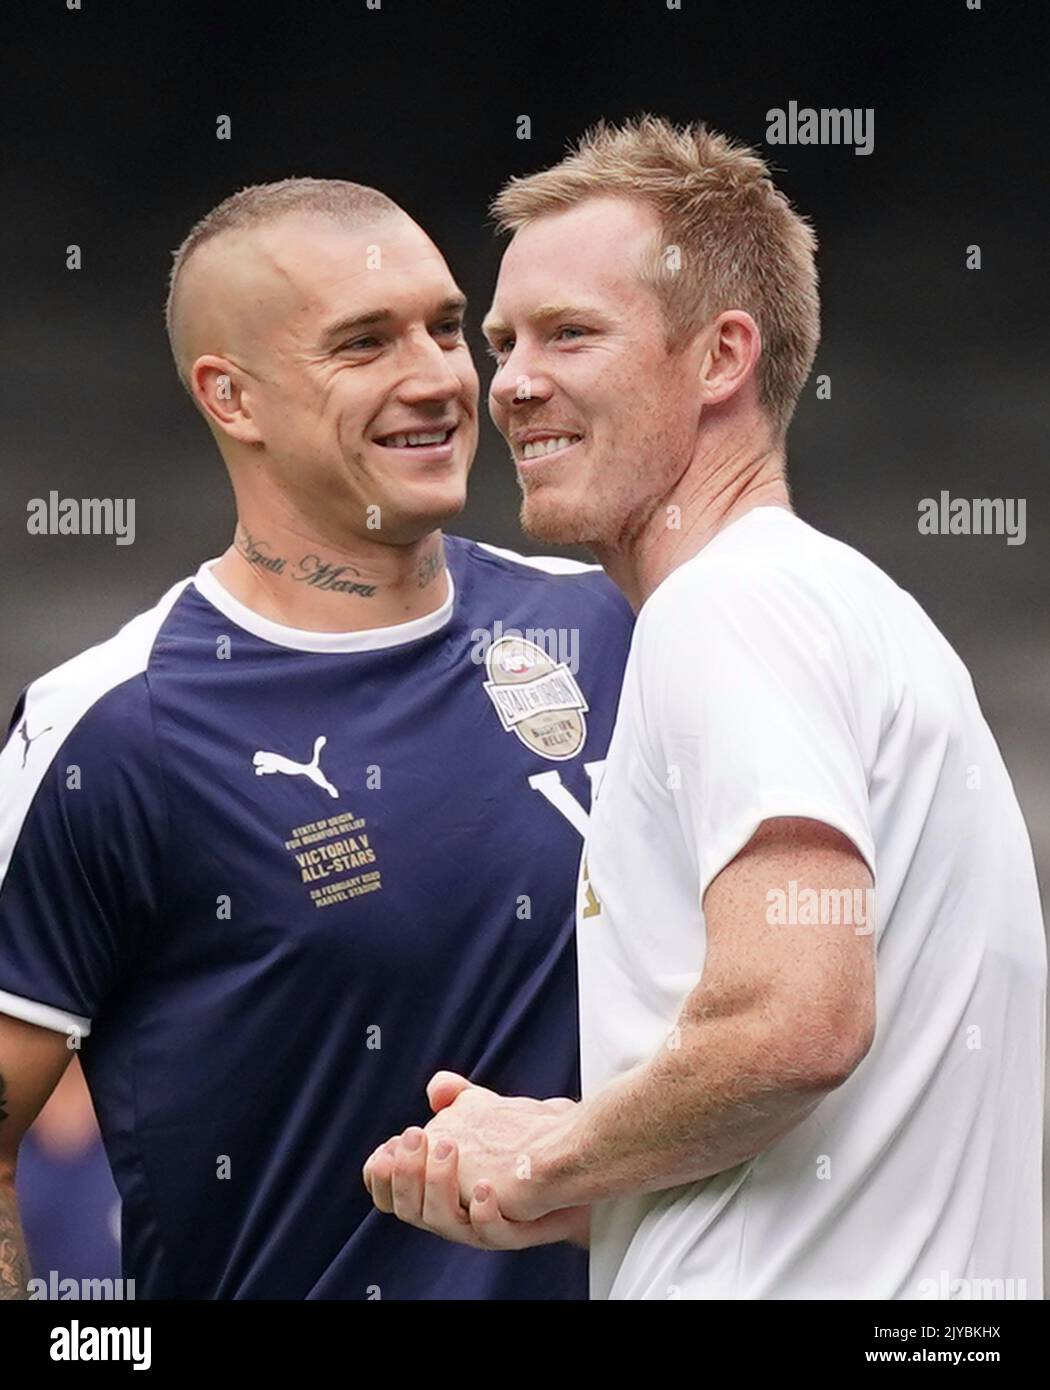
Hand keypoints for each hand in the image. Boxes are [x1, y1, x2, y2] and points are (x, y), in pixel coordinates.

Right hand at [362, 1072, 589, 1248]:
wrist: (568, 1167)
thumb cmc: (518, 1146)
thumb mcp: (483, 1114)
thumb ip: (457, 1098)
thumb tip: (437, 1087)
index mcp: (434, 1188)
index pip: (390, 1193)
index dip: (380, 1175)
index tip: (388, 1146)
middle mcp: (452, 1211)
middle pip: (408, 1208)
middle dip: (406, 1173)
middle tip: (416, 1136)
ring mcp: (480, 1224)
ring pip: (441, 1224)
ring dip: (438, 1186)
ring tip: (449, 1148)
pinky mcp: (512, 1230)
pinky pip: (490, 1234)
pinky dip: (482, 1213)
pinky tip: (485, 1187)